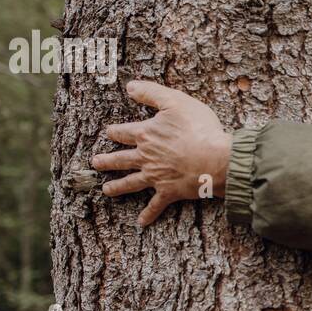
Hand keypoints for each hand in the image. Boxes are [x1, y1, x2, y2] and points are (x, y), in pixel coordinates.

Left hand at [94, 80, 232, 225]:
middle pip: (120, 159)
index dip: (114, 131)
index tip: (109, 132)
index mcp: (145, 134)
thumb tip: (130, 87)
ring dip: (117, 187)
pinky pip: (155, 205)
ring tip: (106, 190)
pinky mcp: (168, 192)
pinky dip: (148, 215)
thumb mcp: (176, 101)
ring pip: (130, 182)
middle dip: (106, 161)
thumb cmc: (199, 128)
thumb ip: (151, 93)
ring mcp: (155, 177)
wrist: (215, 159)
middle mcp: (145, 157)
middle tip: (95, 163)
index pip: (123, 132)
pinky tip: (140, 223)